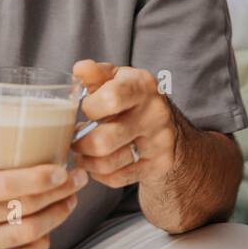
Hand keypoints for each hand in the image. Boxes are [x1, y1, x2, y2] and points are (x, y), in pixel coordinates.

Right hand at [0, 132, 88, 248]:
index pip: (2, 185)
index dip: (38, 178)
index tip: (62, 170)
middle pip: (20, 209)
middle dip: (57, 193)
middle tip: (77, 180)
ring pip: (25, 234)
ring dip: (56, 215)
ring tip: (69, 200)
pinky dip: (42, 244)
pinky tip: (49, 229)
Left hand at [69, 59, 180, 188]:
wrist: (172, 132)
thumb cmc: (135, 101)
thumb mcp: (119, 80)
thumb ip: (97, 73)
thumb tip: (79, 69)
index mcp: (143, 86)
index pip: (110, 99)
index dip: (89, 107)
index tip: (87, 109)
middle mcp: (155, 114)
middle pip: (103, 141)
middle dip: (80, 143)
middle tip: (75, 139)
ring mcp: (158, 142)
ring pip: (107, 164)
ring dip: (86, 161)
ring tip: (82, 153)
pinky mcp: (158, 166)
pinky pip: (117, 179)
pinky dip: (100, 174)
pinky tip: (97, 164)